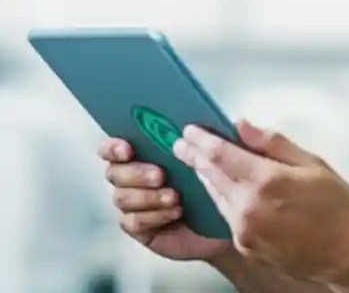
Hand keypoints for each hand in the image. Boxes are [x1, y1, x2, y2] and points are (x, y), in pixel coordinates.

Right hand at [99, 138, 233, 262]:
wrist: (226, 222)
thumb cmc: (217, 182)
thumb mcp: (219, 157)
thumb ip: (220, 139)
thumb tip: (235, 121)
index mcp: (143, 152)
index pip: (113, 147)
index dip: (113, 147)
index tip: (128, 149)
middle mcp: (131, 176)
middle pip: (114, 172)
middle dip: (136, 172)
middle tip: (160, 175)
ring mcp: (133, 203)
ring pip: (122, 198)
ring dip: (147, 196)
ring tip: (174, 197)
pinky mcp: (139, 227)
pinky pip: (133, 222)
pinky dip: (153, 216)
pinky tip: (174, 212)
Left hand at [173, 120, 348, 283]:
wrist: (348, 254)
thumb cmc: (337, 207)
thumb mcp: (312, 163)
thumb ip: (273, 143)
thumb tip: (241, 126)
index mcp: (266, 181)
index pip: (220, 155)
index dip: (201, 140)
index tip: (190, 130)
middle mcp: (249, 207)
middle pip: (211, 175)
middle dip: (196, 157)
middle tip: (183, 143)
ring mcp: (245, 230)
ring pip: (216, 196)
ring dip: (206, 177)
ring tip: (198, 162)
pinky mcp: (246, 246)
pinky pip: (227, 215)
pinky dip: (222, 198)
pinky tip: (223, 188)